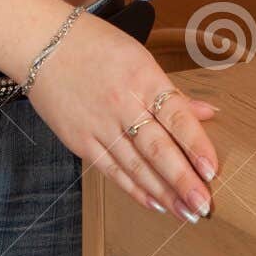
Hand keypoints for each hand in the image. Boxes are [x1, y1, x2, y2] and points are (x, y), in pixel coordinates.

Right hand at [23, 10, 219, 222]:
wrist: (42, 44)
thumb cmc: (94, 44)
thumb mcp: (139, 58)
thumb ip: (171, 91)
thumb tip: (207, 113)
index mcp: (142, 77)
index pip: (176, 116)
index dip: (196, 144)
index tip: (212, 169)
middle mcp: (122, 104)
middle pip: (157, 148)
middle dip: (183, 180)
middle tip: (204, 205)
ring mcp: (99, 125)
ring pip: (136, 166)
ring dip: (163, 193)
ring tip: (186, 212)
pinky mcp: (81, 141)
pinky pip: (112, 170)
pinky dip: (134, 189)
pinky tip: (154, 204)